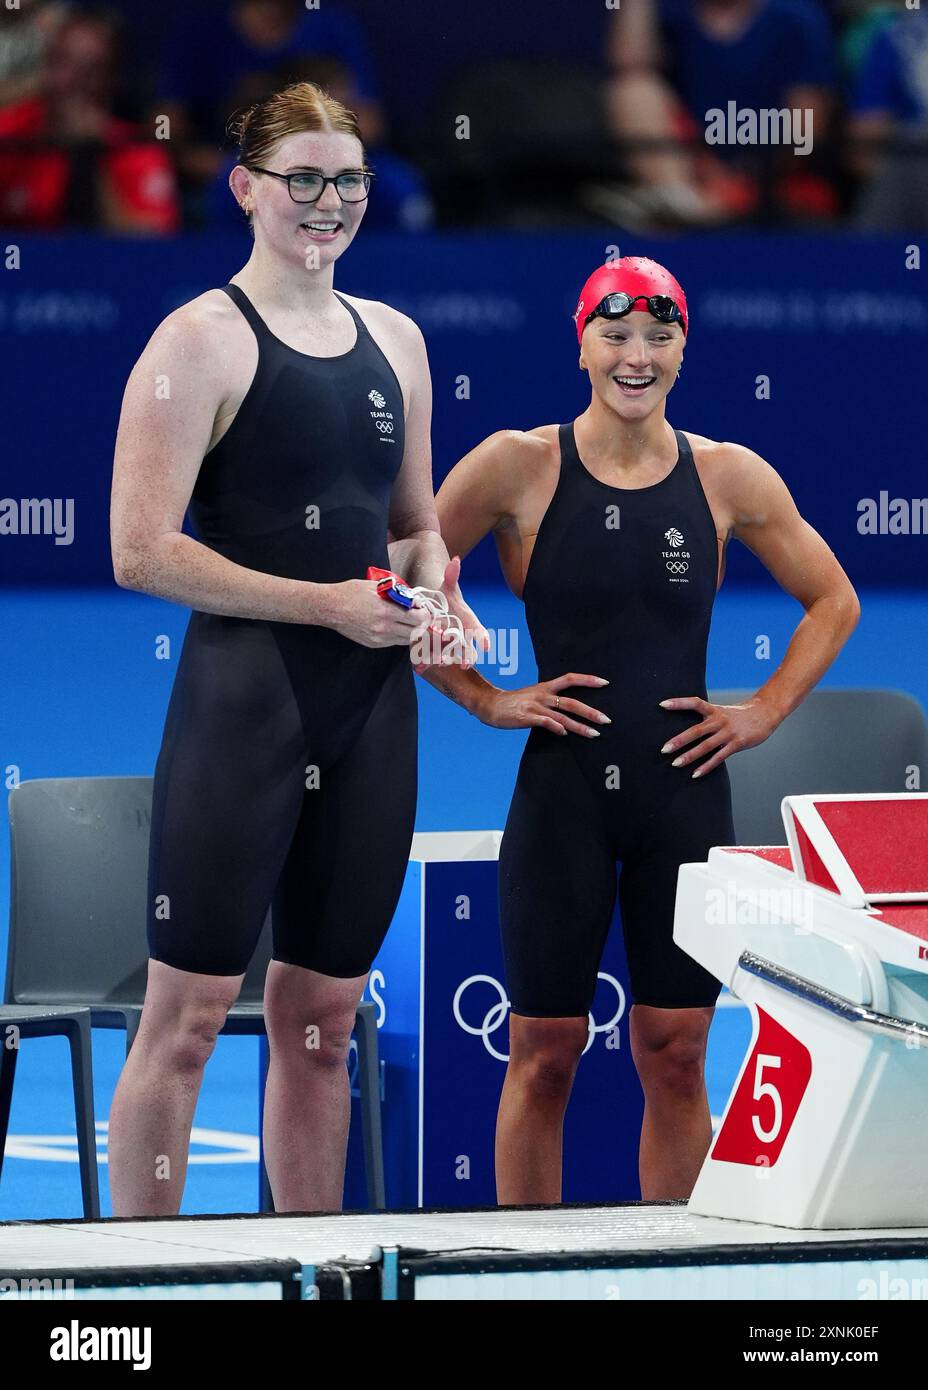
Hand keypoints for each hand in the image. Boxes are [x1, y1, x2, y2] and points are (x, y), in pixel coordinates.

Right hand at [328, 578, 423, 647]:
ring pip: (405, 640)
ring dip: (411, 631)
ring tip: (408, 622)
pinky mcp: (373, 644)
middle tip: (419, 616)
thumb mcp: (376, 586)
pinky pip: (393, 643)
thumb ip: (396, 592)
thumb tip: (412, 598)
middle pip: (414, 633)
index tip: (423, 609)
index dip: (424, 614)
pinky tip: (396, 626)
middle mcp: (384, 628)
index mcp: (386, 611)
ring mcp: (378, 638)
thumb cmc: (351, 593)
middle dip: (420, 624)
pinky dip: (399, 636)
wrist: (330, 608)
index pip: (416, 619)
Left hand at [409, 555, 491, 669]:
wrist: (434, 605)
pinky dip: (431, 660)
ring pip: (453, 656)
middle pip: (468, 649)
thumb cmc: (445, 596)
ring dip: (448, 659)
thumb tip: (455, 560)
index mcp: (469, 621)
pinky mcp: (437, 648)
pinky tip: (424, 663)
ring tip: (440, 661)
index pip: (479, 631)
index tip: (485, 646)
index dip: (483, 638)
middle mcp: (462, 635)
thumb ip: (452, 575)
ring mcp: (450, 644)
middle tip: (464, 663)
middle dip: (467, 656)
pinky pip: (436, 657)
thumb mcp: (448, 586)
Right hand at [479, 672, 609, 735]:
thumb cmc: (513, 703)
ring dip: (580, 726)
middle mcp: (542, 695)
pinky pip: (546, 722)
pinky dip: (557, 728)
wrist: (489, 704)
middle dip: (590, 712)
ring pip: (562, 716)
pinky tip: (564, 734)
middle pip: (571, 702)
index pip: (570, 679)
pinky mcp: (526, 717)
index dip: (588, 680)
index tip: (605, 683)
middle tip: (606, 720)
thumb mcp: (533, 696)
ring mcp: (535, 706)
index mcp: (545, 687)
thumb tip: (566, 716)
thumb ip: (550, 702)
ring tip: (595, 734)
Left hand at [658, 696, 776, 776]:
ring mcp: (728, 733)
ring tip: (676, 764)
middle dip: (679, 740)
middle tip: (664, 749)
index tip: (662, 704)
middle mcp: (719, 721)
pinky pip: (719, 757)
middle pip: (696, 730)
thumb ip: (707, 719)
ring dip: (690, 756)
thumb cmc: (740, 715)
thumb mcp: (722, 712)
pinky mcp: (737, 743)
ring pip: (706, 746)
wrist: (765, 713)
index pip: (694, 703)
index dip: (679, 703)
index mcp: (714, 710)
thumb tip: (688, 730)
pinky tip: (695, 774)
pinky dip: (706, 766)